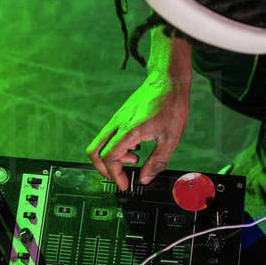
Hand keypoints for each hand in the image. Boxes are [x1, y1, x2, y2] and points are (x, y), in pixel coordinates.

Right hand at [87, 73, 189, 190]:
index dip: (115, 175)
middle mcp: (118, 124)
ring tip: (135, 158)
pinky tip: (136, 147)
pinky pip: (109, 136)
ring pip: (100, 144)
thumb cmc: (171, 104)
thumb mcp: (171, 138)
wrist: (168, 79)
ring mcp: (117, 119)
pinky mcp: (120, 117)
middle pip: (94, 152)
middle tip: (120, 177)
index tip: (125, 184)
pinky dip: (117, 147)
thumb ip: (157, 161)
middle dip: (104, 169)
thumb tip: (146, 178)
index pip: (109, 158)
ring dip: (112, 158)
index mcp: (129, 130)